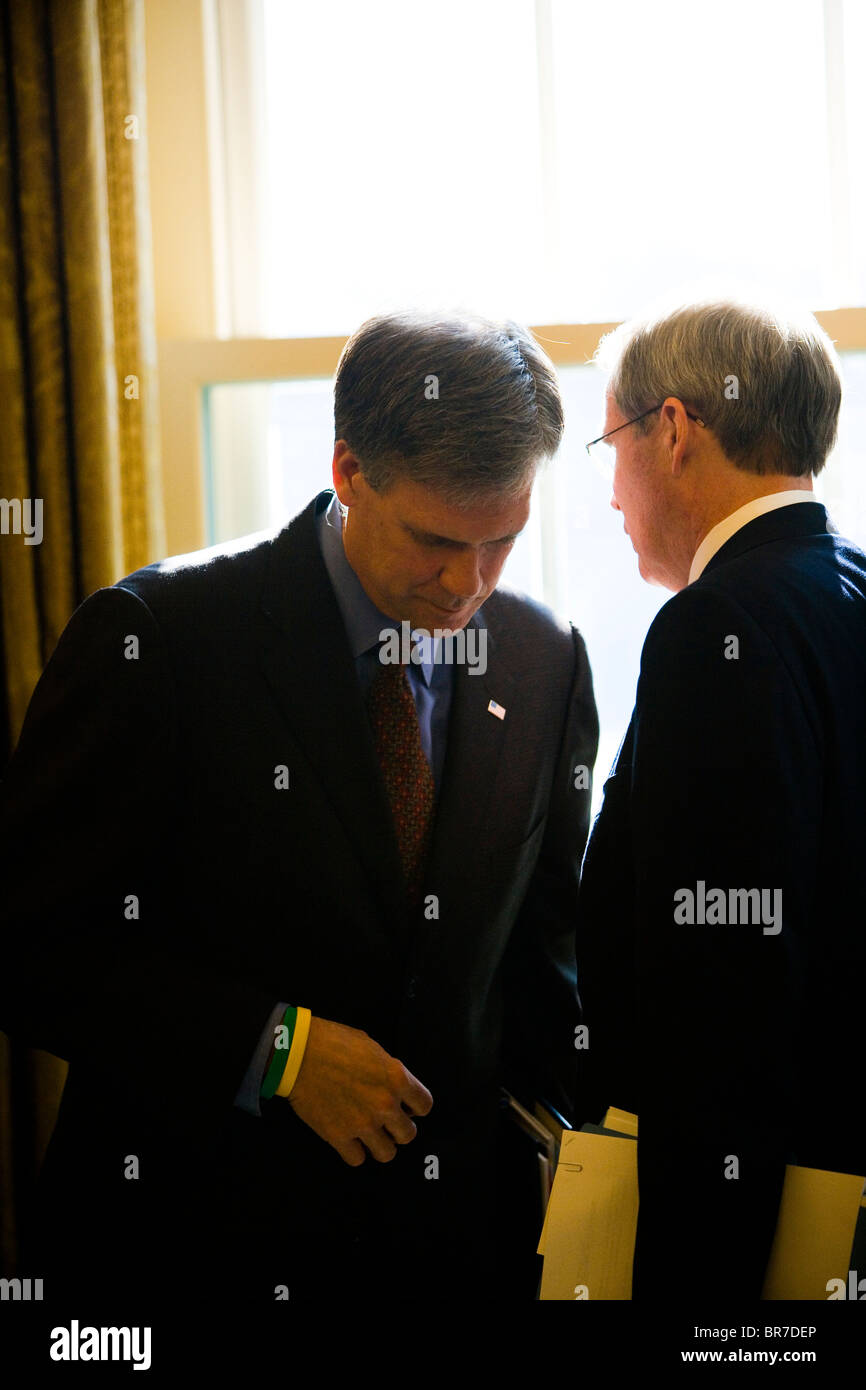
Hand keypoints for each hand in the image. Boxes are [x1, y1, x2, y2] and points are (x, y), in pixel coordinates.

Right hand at [286, 1015, 432, 1166]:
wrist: (298, 1052)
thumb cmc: (333, 1042)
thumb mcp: (372, 1048)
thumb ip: (389, 1071)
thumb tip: (394, 1087)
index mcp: (396, 1078)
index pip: (425, 1106)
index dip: (415, 1107)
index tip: (406, 1107)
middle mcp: (384, 1104)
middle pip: (408, 1135)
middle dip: (398, 1128)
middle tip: (386, 1122)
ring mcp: (362, 1123)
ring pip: (387, 1153)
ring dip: (379, 1144)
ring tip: (369, 1134)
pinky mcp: (339, 1136)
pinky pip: (357, 1160)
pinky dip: (354, 1152)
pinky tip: (349, 1139)